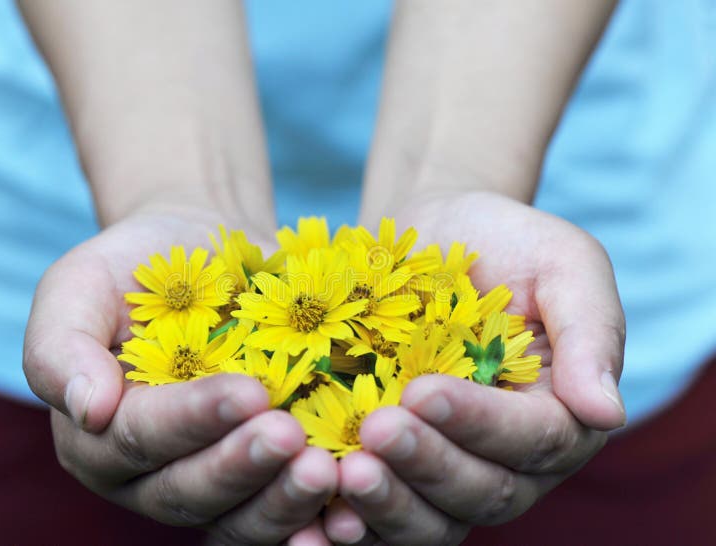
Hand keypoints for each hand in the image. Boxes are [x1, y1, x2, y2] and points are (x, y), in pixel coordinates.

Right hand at [23, 208, 336, 543]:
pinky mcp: (259, 477)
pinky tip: (345, 516)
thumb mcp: (80, 286)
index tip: (250, 392)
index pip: (142, 437)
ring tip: (325, 472)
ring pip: (236, 517)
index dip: (194, 420)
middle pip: (189, 491)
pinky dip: (312, 521)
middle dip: (241, 468)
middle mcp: (151, 473)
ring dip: (281, 502)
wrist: (205, 256)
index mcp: (98, 435)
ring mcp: (209, 480)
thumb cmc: (139, 268)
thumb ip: (62, 347)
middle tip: (291, 439)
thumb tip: (90, 410)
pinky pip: (280, 515)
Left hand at [324, 191, 625, 544]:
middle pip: (482, 491)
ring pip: (434, 518)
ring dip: (390, 504)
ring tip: (345, 474)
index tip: (423, 391)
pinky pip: (383, 512)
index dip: (481, 424)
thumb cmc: (505, 242)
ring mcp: (451, 466)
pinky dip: (357, 521)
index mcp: (559, 413)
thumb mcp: (564, 265)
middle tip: (376, 432)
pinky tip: (321, 513)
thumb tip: (606, 414)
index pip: (534, 440)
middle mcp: (509, 457)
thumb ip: (591, 333)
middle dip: (428, 465)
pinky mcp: (398, 465)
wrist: (432, 234)